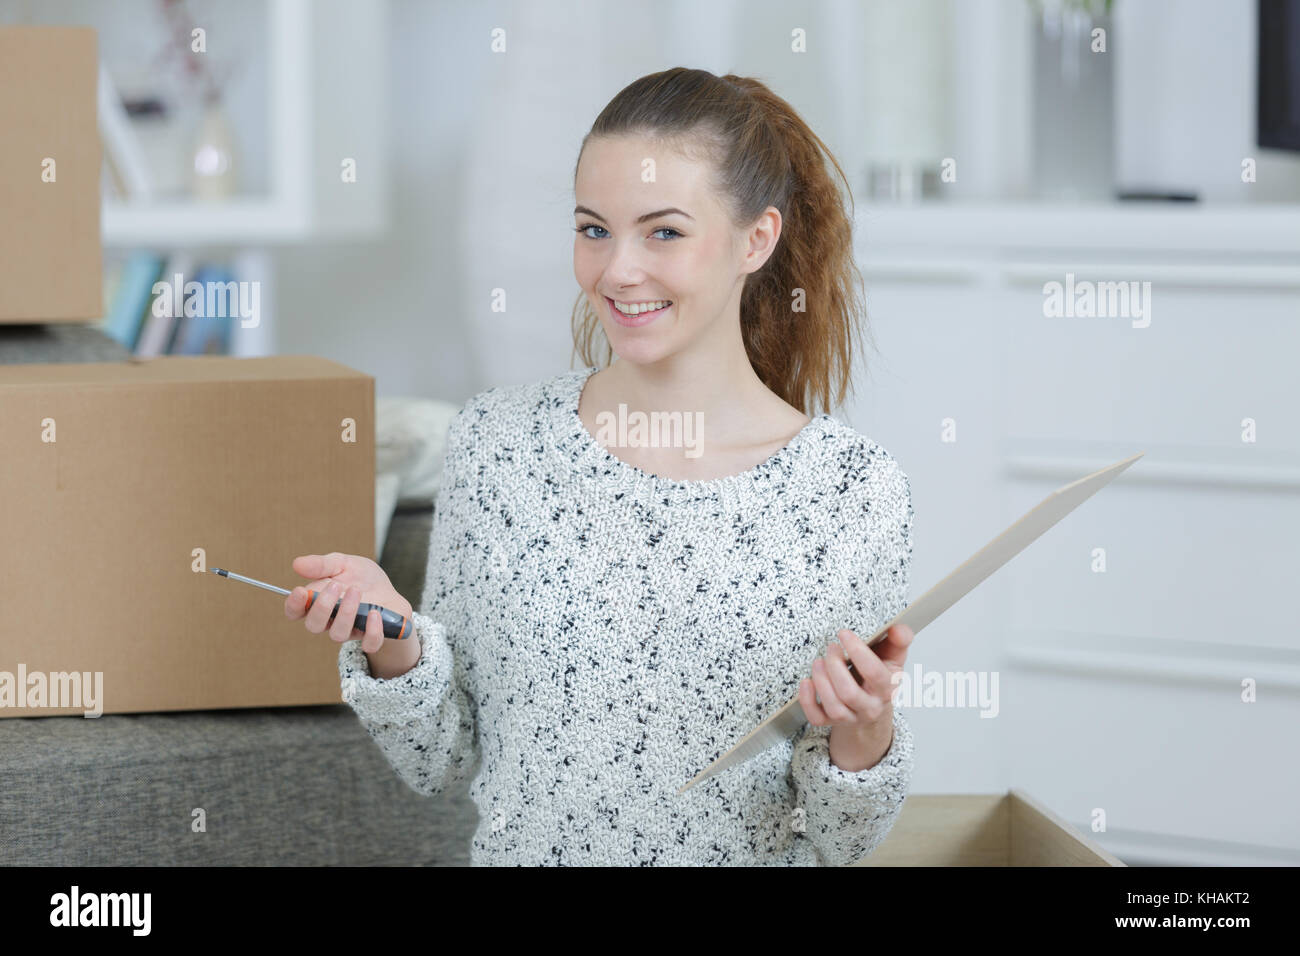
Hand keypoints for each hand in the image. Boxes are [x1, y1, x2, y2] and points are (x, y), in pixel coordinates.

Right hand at [283, 552, 413, 654]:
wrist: (391, 592)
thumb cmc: (362, 579)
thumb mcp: (344, 564)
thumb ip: (322, 565)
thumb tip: (297, 564)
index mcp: (318, 602)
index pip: (295, 611)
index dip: (293, 605)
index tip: (300, 591)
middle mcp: (330, 620)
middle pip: (313, 625)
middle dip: (322, 606)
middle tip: (335, 585)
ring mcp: (350, 630)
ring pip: (338, 634)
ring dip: (345, 613)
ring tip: (356, 590)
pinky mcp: (372, 637)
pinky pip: (369, 644)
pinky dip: (372, 630)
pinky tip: (375, 613)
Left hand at [798, 624, 914, 771]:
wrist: (872, 703)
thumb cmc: (880, 675)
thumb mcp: (893, 657)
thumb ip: (899, 640)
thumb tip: (897, 629)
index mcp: (887, 689)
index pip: (874, 673)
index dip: (858, 652)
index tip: (844, 634)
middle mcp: (870, 707)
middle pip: (849, 693)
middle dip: (835, 667)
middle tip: (831, 647)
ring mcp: (850, 717)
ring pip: (834, 708)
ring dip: (821, 682)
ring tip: (818, 661)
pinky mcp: (831, 722)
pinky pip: (817, 718)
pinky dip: (807, 701)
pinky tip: (806, 682)